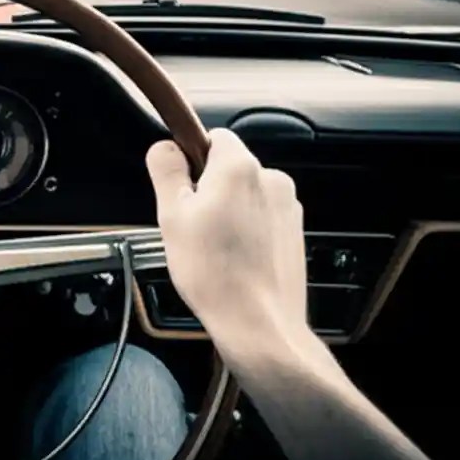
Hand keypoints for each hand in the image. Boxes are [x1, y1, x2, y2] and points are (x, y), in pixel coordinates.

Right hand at [145, 129, 305, 343]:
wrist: (259, 323)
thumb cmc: (212, 272)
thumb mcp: (172, 217)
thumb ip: (166, 171)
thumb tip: (164, 146)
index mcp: (239, 167)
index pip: (213, 137)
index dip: (191, 159)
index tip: (180, 189)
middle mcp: (271, 179)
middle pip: (229, 168)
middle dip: (209, 189)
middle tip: (191, 226)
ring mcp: (288, 206)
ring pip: (246, 195)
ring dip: (229, 211)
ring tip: (214, 248)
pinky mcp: (296, 232)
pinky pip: (262, 217)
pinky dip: (247, 230)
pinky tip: (234, 259)